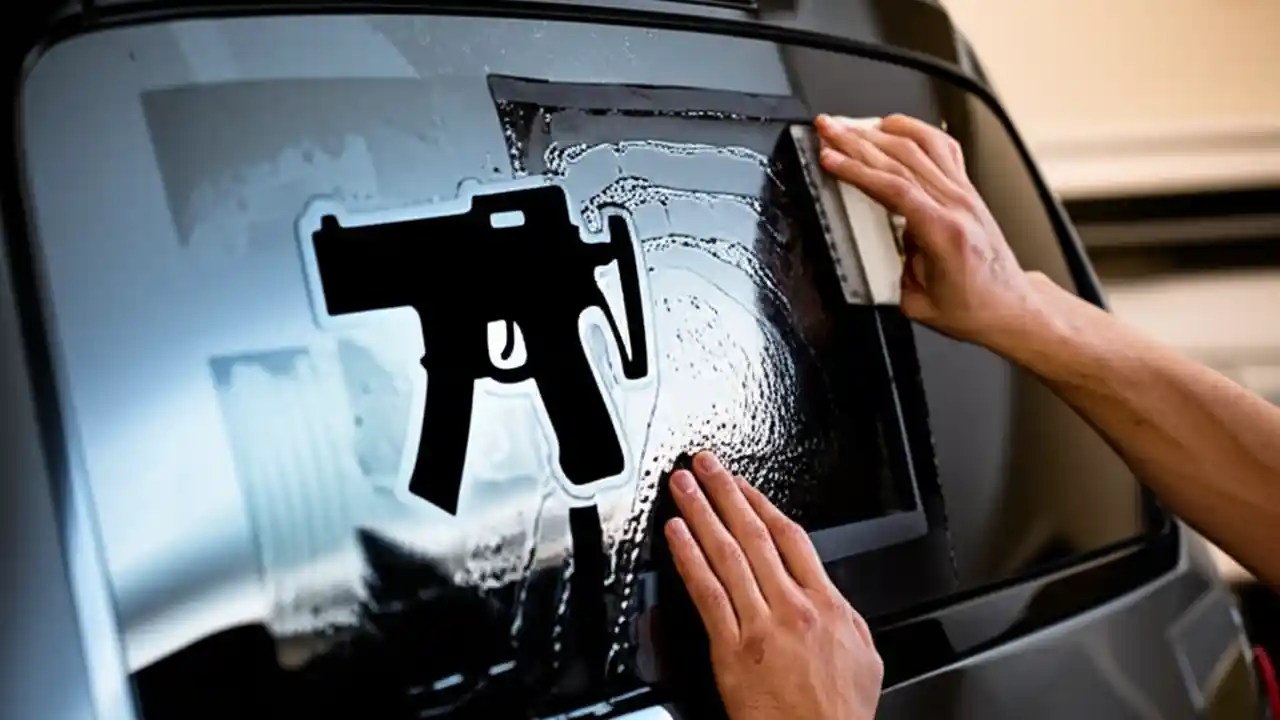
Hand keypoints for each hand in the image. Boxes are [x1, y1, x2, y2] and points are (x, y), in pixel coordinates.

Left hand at [664, 451, 881, 719]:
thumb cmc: (838, 713)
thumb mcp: (862, 655)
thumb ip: (841, 616)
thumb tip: (828, 595)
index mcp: (826, 605)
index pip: (790, 538)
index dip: (761, 504)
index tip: (742, 484)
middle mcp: (792, 607)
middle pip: (754, 535)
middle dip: (726, 493)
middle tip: (705, 464)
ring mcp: (759, 626)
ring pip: (727, 554)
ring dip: (702, 513)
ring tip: (683, 486)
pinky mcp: (731, 649)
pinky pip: (706, 593)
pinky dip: (689, 558)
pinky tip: (675, 535)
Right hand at [815, 113, 1046, 349]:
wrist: (1009, 304)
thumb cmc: (972, 307)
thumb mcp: (917, 303)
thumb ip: (888, 274)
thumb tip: (862, 251)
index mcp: (943, 233)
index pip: (895, 188)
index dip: (857, 169)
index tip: (830, 158)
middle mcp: (957, 205)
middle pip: (902, 158)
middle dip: (857, 139)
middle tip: (828, 128)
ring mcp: (965, 193)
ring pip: (921, 145)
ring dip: (880, 129)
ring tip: (850, 122)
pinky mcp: (967, 188)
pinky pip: (942, 147)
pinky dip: (915, 130)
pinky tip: (894, 125)